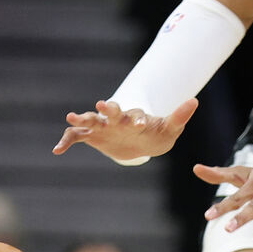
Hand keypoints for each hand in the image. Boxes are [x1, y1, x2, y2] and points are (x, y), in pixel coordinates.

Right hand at [54, 98, 197, 161]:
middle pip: (110, 112)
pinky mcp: (92, 137)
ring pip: (90, 121)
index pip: (134, 114)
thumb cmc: (157, 134)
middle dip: (106, 110)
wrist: (144, 144)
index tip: (139, 123)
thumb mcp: (170, 128)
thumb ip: (179, 116)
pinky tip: (57, 151)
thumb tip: (195, 100)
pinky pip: (76, 137)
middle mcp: (116, 119)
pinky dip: (66, 142)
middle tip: (102, 105)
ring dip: (81, 119)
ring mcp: (102, 127)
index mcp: (134, 117)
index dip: (136, 118)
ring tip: (71, 117)